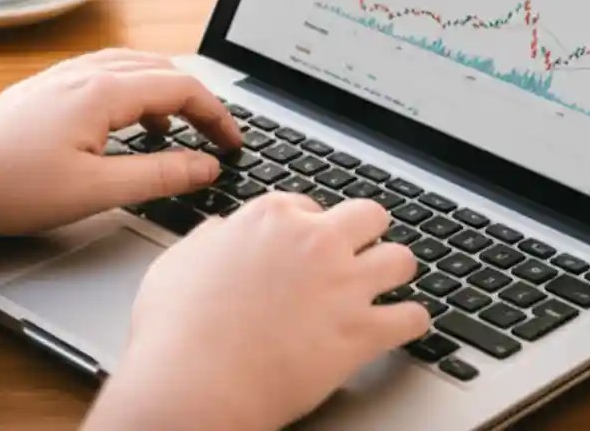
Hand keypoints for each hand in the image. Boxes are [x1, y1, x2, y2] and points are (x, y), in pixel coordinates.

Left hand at [0, 48, 242, 253]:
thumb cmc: (6, 187)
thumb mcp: (96, 192)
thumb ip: (160, 176)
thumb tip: (205, 167)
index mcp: (103, 91)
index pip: (184, 87)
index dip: (218, 116)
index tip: (233, 145)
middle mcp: (85, 74)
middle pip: (162, 68)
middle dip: (197, 100)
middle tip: (213, 137)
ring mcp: (61, 78)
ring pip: (133, 68)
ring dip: (165, 93)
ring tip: (175, 132)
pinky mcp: (44, 91)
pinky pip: (106, 76)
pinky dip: (134, 94)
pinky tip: (126, 126)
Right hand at [85, 192, 429, 430]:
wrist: (193, 386)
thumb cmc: (176, 332)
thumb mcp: (177, 263)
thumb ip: (208, 240)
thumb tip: (221, 233)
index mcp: (271, 218)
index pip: (309, 205)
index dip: (310, 228)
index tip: (308, 246)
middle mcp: (314, 242)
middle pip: (369, 216)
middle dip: (365, 235)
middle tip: (356, 256)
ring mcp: (343, 285)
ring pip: (402, 259)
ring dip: (395, 274)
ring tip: (386, 287)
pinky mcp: (361, 332)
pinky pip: (413, 318)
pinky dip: (411, 323)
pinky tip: (402, 327)